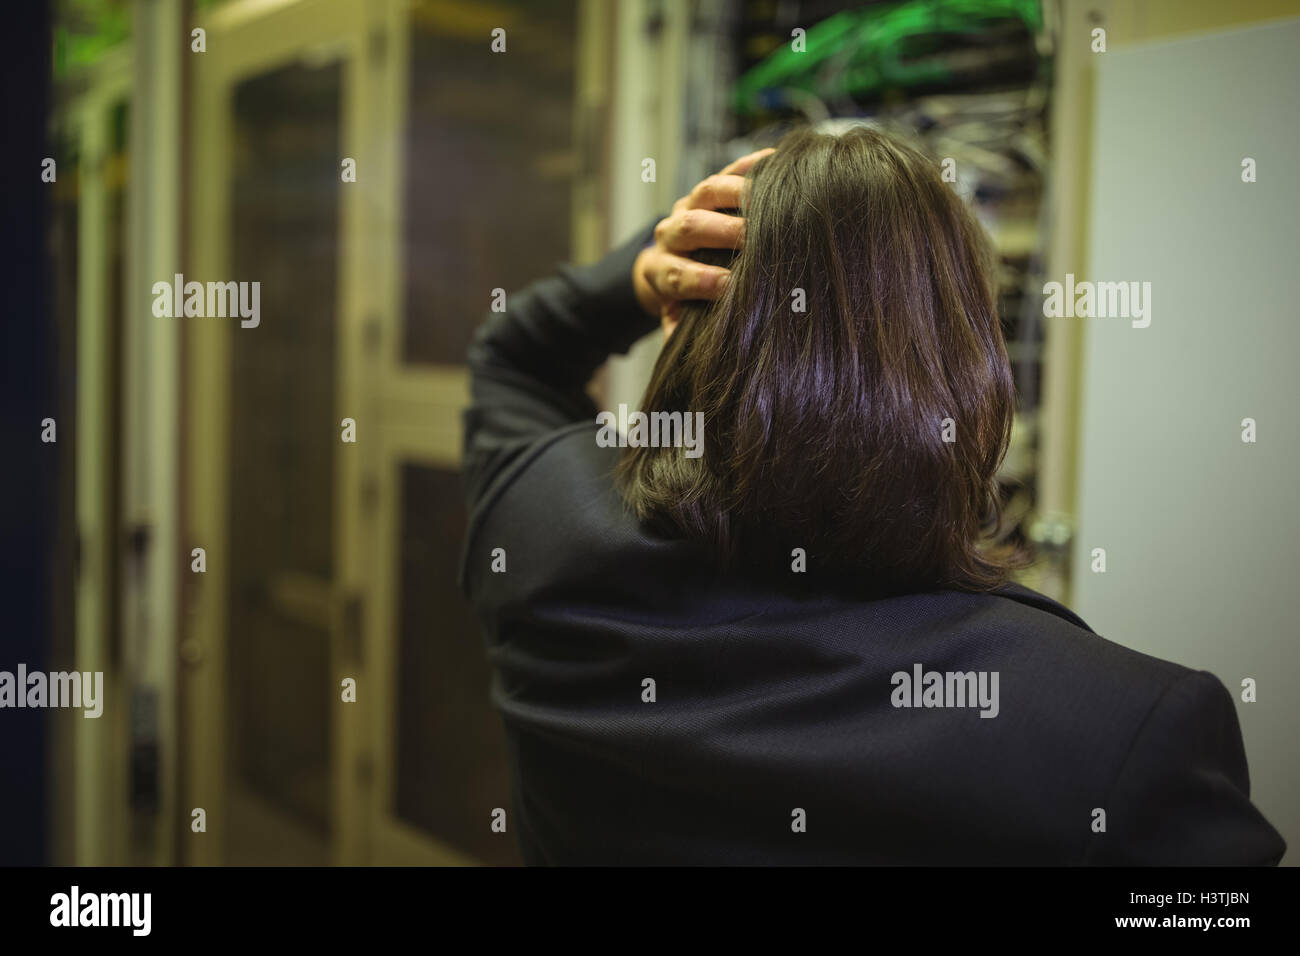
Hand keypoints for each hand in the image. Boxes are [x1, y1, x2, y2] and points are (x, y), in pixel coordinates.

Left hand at [632, 148, 774, 338]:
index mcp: (662, 271)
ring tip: (766, 198)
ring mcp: (689, 205)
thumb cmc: (686, 301)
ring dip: (735, 193)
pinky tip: (774, 161)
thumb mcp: (681, 322)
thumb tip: (687, 359)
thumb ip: (683, 337)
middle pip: (688, 227)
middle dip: (720, 233)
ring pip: (705, 191)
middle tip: (750, 238)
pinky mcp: (710, 188)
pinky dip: (751, 165)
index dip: (700, 280)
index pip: (677, 273)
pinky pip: (729, 169)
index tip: (727, 286)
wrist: (670, 267)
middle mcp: (671, 235)